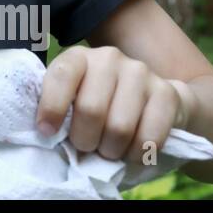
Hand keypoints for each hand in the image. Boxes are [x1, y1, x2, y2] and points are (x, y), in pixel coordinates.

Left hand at [36, 45, 195, 162]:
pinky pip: (149, 137)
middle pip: (91, 110)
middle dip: (84, 139)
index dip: (51, 108)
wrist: (155, 99)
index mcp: (79, 58)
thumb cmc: (103, 104)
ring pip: (119, 127)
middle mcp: (109, 58)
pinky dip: (137, 154)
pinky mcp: (166, 92)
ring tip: (109, 149)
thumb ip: (59, 109)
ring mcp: (140, 72)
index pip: (61, 76)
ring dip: (111, 150)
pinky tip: (133, 153)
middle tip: (87, 146)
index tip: (47, 132)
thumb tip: (46, 132)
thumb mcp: (74, 99)